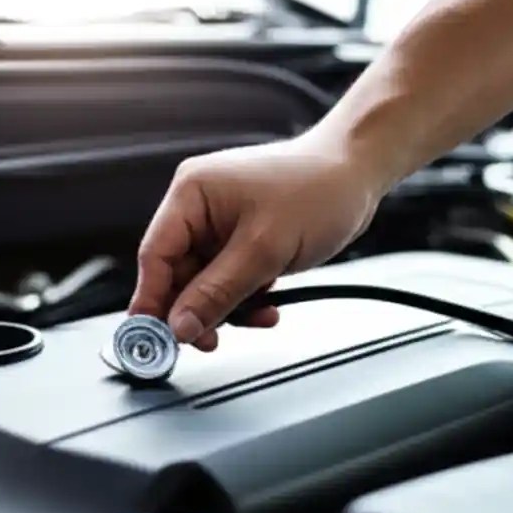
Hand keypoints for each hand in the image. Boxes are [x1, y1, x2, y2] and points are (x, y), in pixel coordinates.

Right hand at [127, 131, 383, 350]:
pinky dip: (245, 297)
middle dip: (196, 310)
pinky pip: (228, 278)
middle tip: (209, 340)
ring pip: (204, 282)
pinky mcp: (241, 237)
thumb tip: (180, 326)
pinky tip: (268, 305)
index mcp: (191, 194)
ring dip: (227, 307)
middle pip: (177, 274)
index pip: (155, 255)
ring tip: (257, 315)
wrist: (360, 172)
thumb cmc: (318, 189)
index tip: (154, 338)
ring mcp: (220, 223)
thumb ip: (216, 292)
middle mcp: (199, 207)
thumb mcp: (264, 249)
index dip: (152, 300)